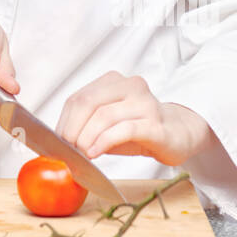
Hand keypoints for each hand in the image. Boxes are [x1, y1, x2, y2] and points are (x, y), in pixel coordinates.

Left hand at [54, 71, 213, 166]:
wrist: (179, 133)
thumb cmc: (139, 129)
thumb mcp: (109, 124)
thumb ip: (87, 125)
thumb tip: (59, 142)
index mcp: (113, 82)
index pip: (78, 98)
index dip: (64, 121)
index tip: (56, 142)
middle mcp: (130, 86)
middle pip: (88, 103)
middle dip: (72, 129)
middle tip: (67, 149)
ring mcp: (145, 103)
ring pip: (104, 116)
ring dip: (86, 138)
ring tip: (80, 154)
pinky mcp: (155, 124)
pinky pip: (124, 129)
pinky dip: (104, 141)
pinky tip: (95, 153)